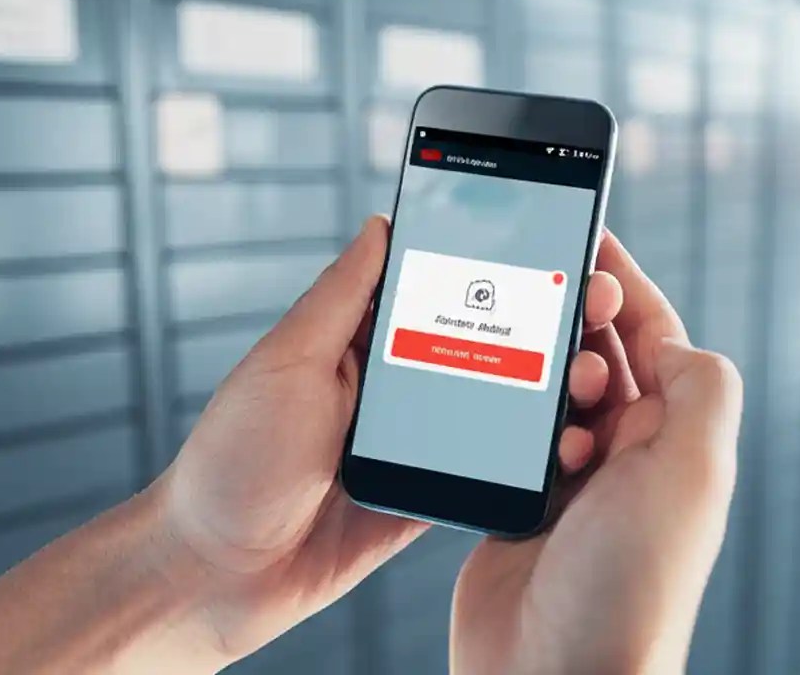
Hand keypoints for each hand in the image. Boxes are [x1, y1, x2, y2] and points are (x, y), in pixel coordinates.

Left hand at [156, 215, 623, 661]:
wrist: (215, 574)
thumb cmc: (233, 460)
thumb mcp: (286, 362)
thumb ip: (339, 298)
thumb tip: (382, 225)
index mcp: (352, 344)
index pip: (426, 289)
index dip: (479, 265)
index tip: (537, 241)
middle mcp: (386, 387)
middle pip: (471, 342)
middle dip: (528, 324)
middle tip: (584, 305)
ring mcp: (409, 443)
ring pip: (488, 402)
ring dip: (533, 389)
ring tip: (583, 372)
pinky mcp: (423, 494)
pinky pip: (480, 466)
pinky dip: (517, 456)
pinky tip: (559, 440)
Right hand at [452, 232, 743, 673]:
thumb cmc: (630, 585)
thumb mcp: (692, 470)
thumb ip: (699, 386)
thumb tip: (671, 338)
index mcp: (676, 440)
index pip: (655, 335)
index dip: (626, 282)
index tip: (592, 233)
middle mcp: (629, 458)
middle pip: (599, 354)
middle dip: (574, 317)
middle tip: (547, 295)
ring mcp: (572, 484)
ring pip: (548, 392)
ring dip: (534, 367)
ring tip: (525, 366)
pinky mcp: (520, 508)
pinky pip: (508, 438)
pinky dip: (498, 413)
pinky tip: (483, 401)